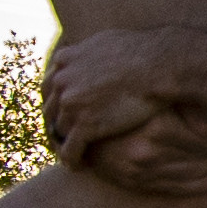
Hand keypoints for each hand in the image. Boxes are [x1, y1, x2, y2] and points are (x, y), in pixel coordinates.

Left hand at [42, 34, 206, 192]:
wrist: (157, 65)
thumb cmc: (143, 51)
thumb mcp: (106, 41)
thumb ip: (90, 51)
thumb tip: (93, 51)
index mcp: (65, 60)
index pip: (50, 85)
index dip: (57, 102)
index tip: (64, 112)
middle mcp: (62, 81)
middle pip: (51, 109)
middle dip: (58, 123)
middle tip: (66, 136)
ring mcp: (70, 104)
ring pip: (59, 131)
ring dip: (64, 143)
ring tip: (73, 153)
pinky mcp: (84, 126)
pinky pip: (69, 149)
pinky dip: (71, 160)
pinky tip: (79, 166)